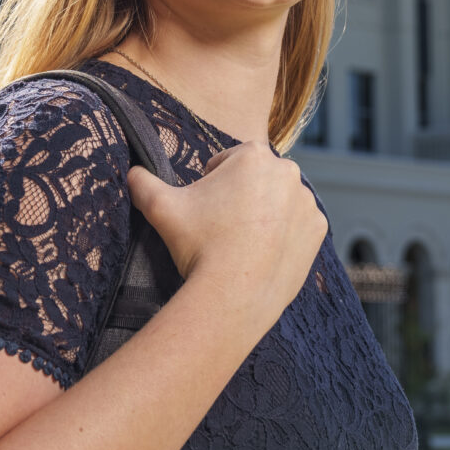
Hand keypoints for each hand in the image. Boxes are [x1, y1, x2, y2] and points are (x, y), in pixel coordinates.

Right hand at [126, 142, 326, 329]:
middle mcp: (288, 172)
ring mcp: (307, 202)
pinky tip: (263, 251)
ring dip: (265, 213)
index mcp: (253, 156)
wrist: (234, 294)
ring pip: (280, 201)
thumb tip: (131, 172)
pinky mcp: (318, 230)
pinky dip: (284, 234)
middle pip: (257, 178)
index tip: (205, 205)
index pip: (229, 160)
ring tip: (242, 241)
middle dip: (241, 195)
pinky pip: (298, 225)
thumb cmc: (198, 245)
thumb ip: (142, 182)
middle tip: (221, 225)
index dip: (212, 181)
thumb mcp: (160, 207)